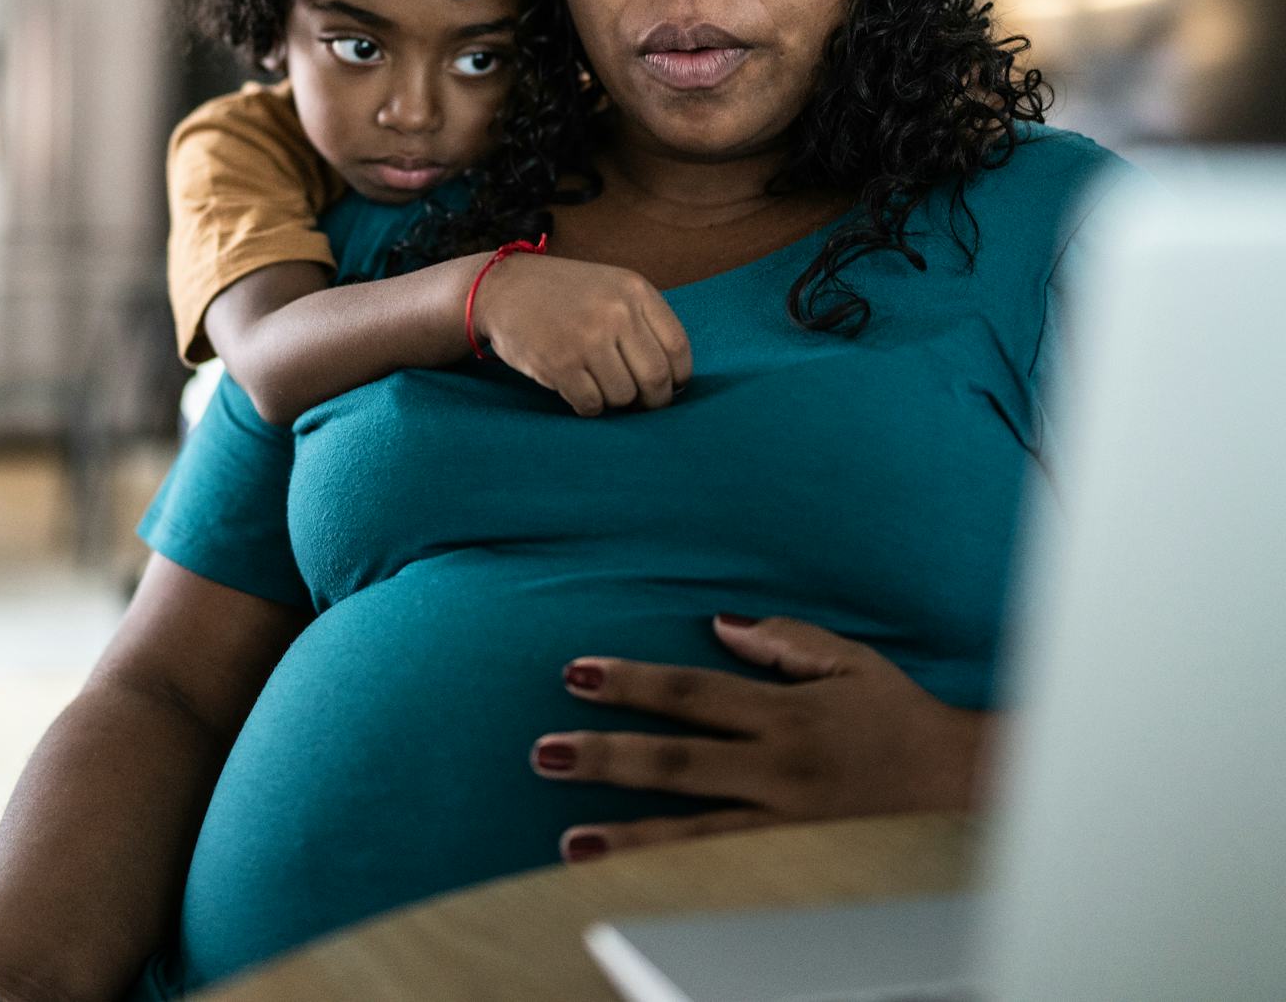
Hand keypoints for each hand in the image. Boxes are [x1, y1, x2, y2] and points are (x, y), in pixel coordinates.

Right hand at [470, 254, 691, 416]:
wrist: (504, 288)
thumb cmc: (565, 295)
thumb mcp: (612, 288)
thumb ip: (644, 322)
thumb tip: (675, 380)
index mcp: (635, 290)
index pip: (678, 348)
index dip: (678, 377)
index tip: (669, 387)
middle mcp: (615, 312)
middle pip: (656, 378)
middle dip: (653, 401)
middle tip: (641, 404)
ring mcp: (587, 338)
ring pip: (624, 396)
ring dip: (616, 403)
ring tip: (600, 387)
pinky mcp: (560, 364)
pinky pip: (592, 405)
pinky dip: (589, 407)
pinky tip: (579, 391)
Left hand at [531, 613, 991, 859]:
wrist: (969, 790)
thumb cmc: (902, 719)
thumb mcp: (850, 661)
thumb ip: (782, 641)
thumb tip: (719, 625)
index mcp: (786, 713)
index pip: (693, 692)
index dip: (633, 681)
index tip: (577, 673)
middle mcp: (779, 769)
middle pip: (678, 762)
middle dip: (608, 757)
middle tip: (544, 752)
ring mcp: (786, 826)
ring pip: (695, 833)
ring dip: (629, 836)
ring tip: (569, 843)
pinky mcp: (798, 867)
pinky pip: (729, 876)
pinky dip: (681, 882)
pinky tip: (638, 887)